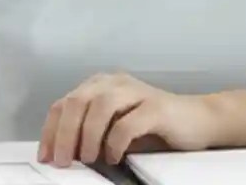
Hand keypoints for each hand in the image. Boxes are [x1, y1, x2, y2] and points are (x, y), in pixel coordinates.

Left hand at [37, 73, 245, 166]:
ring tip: (88, 159)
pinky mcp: (156, 106)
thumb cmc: (153, 128)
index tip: (46, 156)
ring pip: (100, 106)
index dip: (51, 130)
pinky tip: (114, 157)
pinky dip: (115, 142)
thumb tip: (62, 153)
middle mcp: (115, 83)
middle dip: (65, 134)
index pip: (65, 103)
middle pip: (78, 101)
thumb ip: (89, 132)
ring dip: (88, 136)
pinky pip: (127, 123)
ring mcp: (137, 91)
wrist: (198, 120)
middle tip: (63, 162)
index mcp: (100, 85)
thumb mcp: (113, 128)